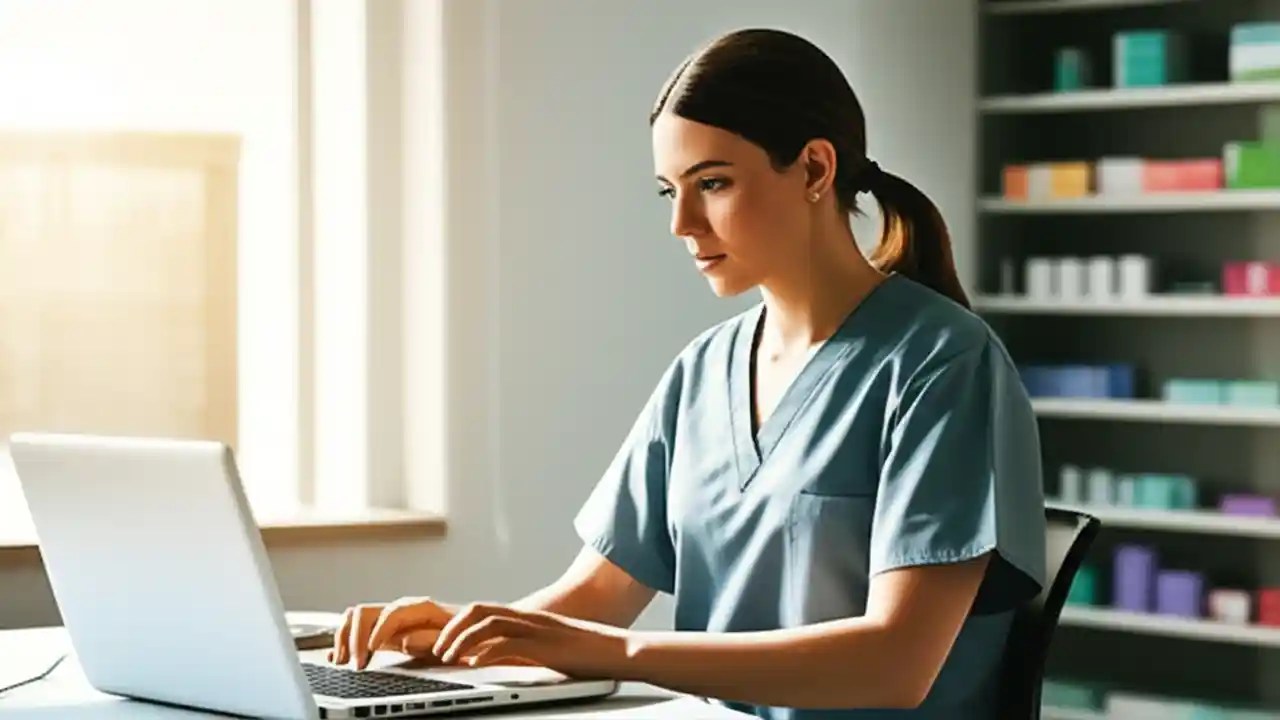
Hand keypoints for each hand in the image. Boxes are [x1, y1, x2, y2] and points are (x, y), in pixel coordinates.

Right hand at [329, 597, 457, 669]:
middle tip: (357, 664)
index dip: (378, 631)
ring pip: (354, 617)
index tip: (370, 651)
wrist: (464, 633)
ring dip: (345, 639)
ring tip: (344, 661)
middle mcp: (398, 609)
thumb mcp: (450, 637)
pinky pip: (354, 628)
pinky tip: (336, 656)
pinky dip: (342, 641)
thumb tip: (404, 640)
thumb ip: (429, 638)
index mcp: (418, 607)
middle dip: (356, 638)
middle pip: (365, 612)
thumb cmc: (459, 636)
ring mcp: (387, 618)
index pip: (390, 613)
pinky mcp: (380, 631)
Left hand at [431, 603, 629, 678]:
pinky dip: (486, 654)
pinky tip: (475, 666)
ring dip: (462, 640)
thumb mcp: (549, 649)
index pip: (484, 610)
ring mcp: (537, 630)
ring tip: (448, 659)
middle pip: (479, 610)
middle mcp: (529, 618)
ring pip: (488, 623)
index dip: (459, 624)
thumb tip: (498, 662)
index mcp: (528, 618)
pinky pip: (509, 644)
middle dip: (453, 629)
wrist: (620, 650)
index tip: (443, 643)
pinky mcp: (546, 646)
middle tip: (438, 650)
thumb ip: (526, 649)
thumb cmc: (589, 654)